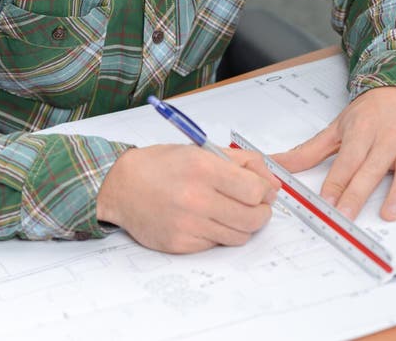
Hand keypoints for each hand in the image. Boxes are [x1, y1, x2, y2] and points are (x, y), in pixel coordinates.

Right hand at [97, 143, 279, 252]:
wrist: (122, 186)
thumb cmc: (162, 165)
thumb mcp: (202, 150)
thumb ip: (242, 162)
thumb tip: (273, 182)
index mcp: (203, 168)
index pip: (255, 191)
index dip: (265, 191)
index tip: (263, 189)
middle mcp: (196, 198)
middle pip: (252, 218)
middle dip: (262, 212)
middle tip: (256, 204)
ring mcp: (188, 224)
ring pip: (239, 236)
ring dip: (244, 225)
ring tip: (232, 211)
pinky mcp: (181, 244)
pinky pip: (216, 244)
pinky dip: (219, 234)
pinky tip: (208, 220)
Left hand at [272, 87, 395, 221]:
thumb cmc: (371, 111)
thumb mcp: (338, 127)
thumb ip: (308, 151)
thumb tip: (273, 164)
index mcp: (361, 131)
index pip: (347, 160)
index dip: (336, 182)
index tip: (326, 203)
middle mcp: (387, 137)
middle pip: (372, 168)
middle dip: (358, 191)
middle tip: (347, 215)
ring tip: (390, 213)